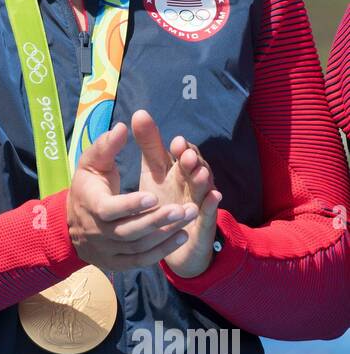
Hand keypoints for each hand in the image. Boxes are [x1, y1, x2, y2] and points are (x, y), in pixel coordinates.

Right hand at [66, 122, 201, 271]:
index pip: (110, 210)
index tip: (154, 196)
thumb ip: (106, 146)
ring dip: (165, 234)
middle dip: (157, 220)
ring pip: (138, 247)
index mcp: (91, 205)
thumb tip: (122, 127)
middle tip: (183, 209)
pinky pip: (140, 260)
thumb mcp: (90, 164)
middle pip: (129, 231)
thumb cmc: (86, 188)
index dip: (131, 205)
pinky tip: (181, 236)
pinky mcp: (117, 262)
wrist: (69, 227)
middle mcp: (98, 232)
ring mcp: (107, 250)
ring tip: (189, 217)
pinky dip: (161, 251)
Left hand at [130, 109, 222, 276]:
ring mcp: (198, 203)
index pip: (181, 155)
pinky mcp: (202, 224)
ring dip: (202, 181)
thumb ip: (149, 144)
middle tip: (187, 155)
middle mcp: (191, 184)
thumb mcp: (154, 172)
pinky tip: (214, 197)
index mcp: (177, 171)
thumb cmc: (162, 202)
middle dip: (193, 161)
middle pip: (194, 170)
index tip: (176, 142)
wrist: (168, 241)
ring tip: (200, 174)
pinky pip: (207, 214)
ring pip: (202, 190)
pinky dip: (211, 206)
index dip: (181, 149)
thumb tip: (139, 112)